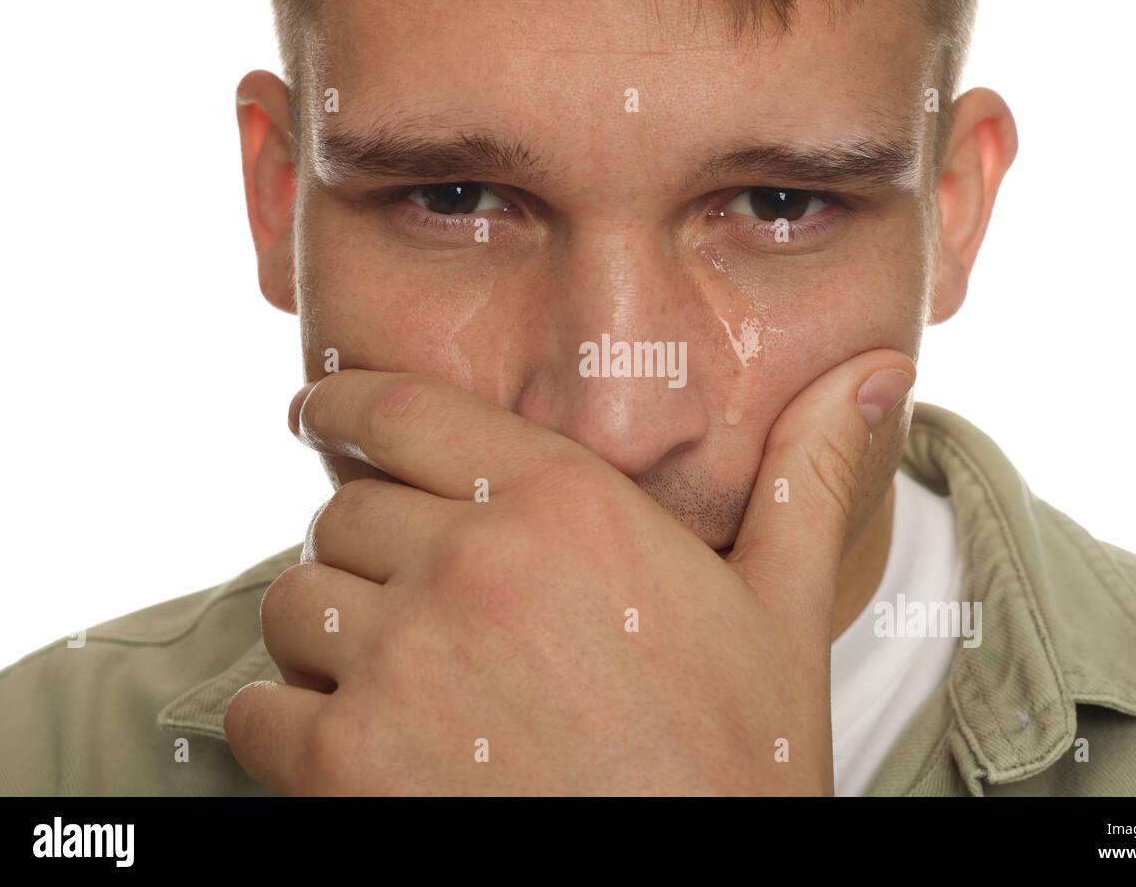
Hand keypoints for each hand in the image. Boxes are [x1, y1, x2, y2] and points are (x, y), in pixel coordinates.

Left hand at [225, 351, 914, 794]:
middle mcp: (471, 563)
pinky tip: (365, 745)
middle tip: (422, 602)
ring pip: (295, 601)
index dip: (345, 402)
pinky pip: (258, 706)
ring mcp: (402, 664)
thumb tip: (876, 370)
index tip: (319, 409)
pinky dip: (289, 722)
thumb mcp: (783, 612)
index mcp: (566, 505)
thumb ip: (808, 476)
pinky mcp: (346, 765)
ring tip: (403, 677)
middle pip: (344, 512)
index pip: (399, 410)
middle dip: (370, 548)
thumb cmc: (741, 764)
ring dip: (330, 634)